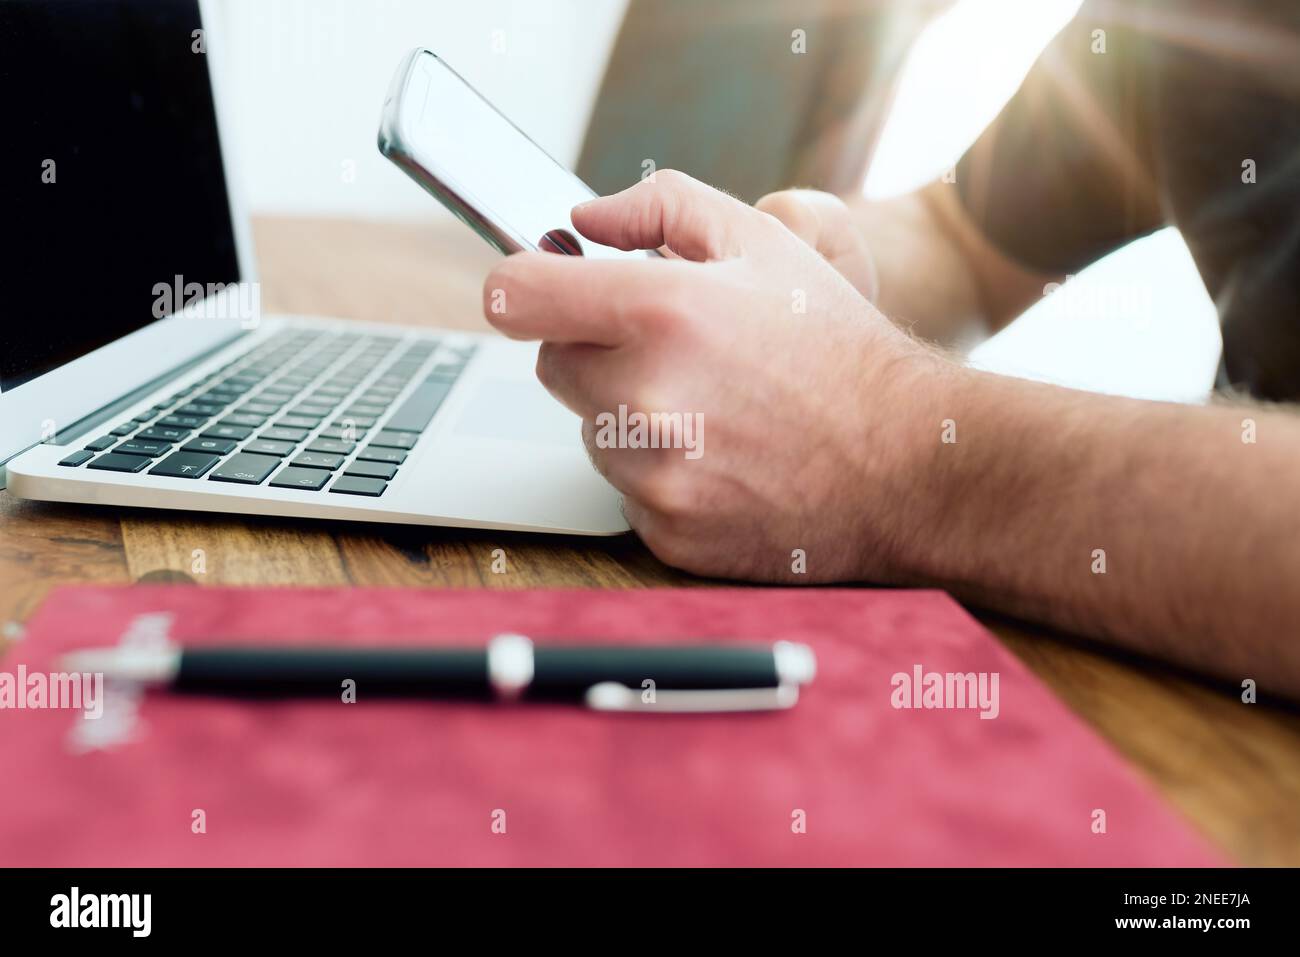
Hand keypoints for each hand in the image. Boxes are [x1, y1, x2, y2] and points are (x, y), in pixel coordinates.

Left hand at [482, 171, 955, 581]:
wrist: (909, 464)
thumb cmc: (838, 348)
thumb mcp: (763, 241)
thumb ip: (659, 206)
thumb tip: (582, 220)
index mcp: (659, 314)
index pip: (514, 297)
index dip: (524, 285)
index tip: (537, 287)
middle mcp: (643, 400)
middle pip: (553, 365)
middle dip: (596, 350)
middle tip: (671, 348)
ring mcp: (652, 477)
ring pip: (591, 432)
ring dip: (628, 416)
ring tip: (713, 409)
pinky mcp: (666, 534)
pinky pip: (626, 492)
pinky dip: (658, 475)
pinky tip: (722, 459)